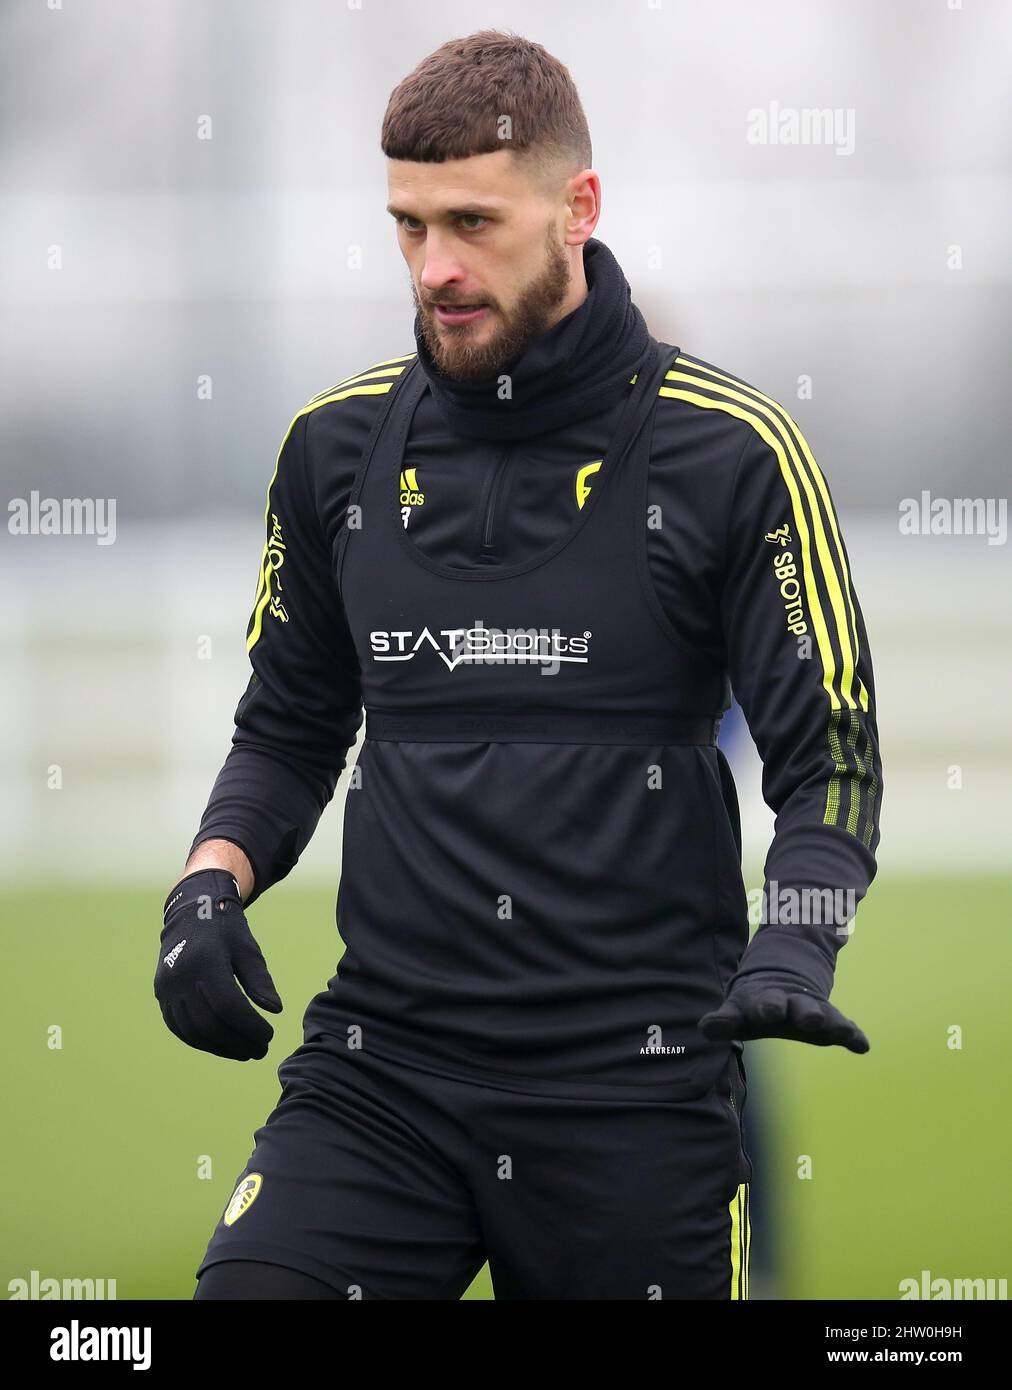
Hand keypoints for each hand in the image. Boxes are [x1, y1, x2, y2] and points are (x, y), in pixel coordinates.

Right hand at [154, 867, 281, 1060]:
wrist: (191, 912)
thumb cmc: (226, 931)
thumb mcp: (248, 950)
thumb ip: (259, 981)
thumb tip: (275, 1011)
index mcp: (206, 963)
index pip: (230, 1008)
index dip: (250, 1027)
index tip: (269, 1036)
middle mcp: (181, 978)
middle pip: (211, 1024)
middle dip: (238, 1043)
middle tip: (260, 1051)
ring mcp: (167, 989)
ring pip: (193, 1031)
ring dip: (220, 1048)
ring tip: (244, 1053)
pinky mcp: (162, 996)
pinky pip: (180, 1028)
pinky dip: (202, 1041)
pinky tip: (221, 1045)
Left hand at [698, 971, 868, 1052]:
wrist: (787, 976)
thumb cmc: (756, 1004)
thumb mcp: (737, 1012)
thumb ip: (722, 1022)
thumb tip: (703, 1028)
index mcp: (757, 1000)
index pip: (751, 1006)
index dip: (752, 1011)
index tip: (754, 1014)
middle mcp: (783, 1002)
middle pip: (784, 1005)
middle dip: (785, 1009)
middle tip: (787, 1014)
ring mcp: (808, 1007)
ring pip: (815, 1011)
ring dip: (819, 1017)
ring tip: (826, 1025)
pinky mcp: (830, 1016)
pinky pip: (843, 1025)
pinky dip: (852, 1034)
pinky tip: (861, 1045)